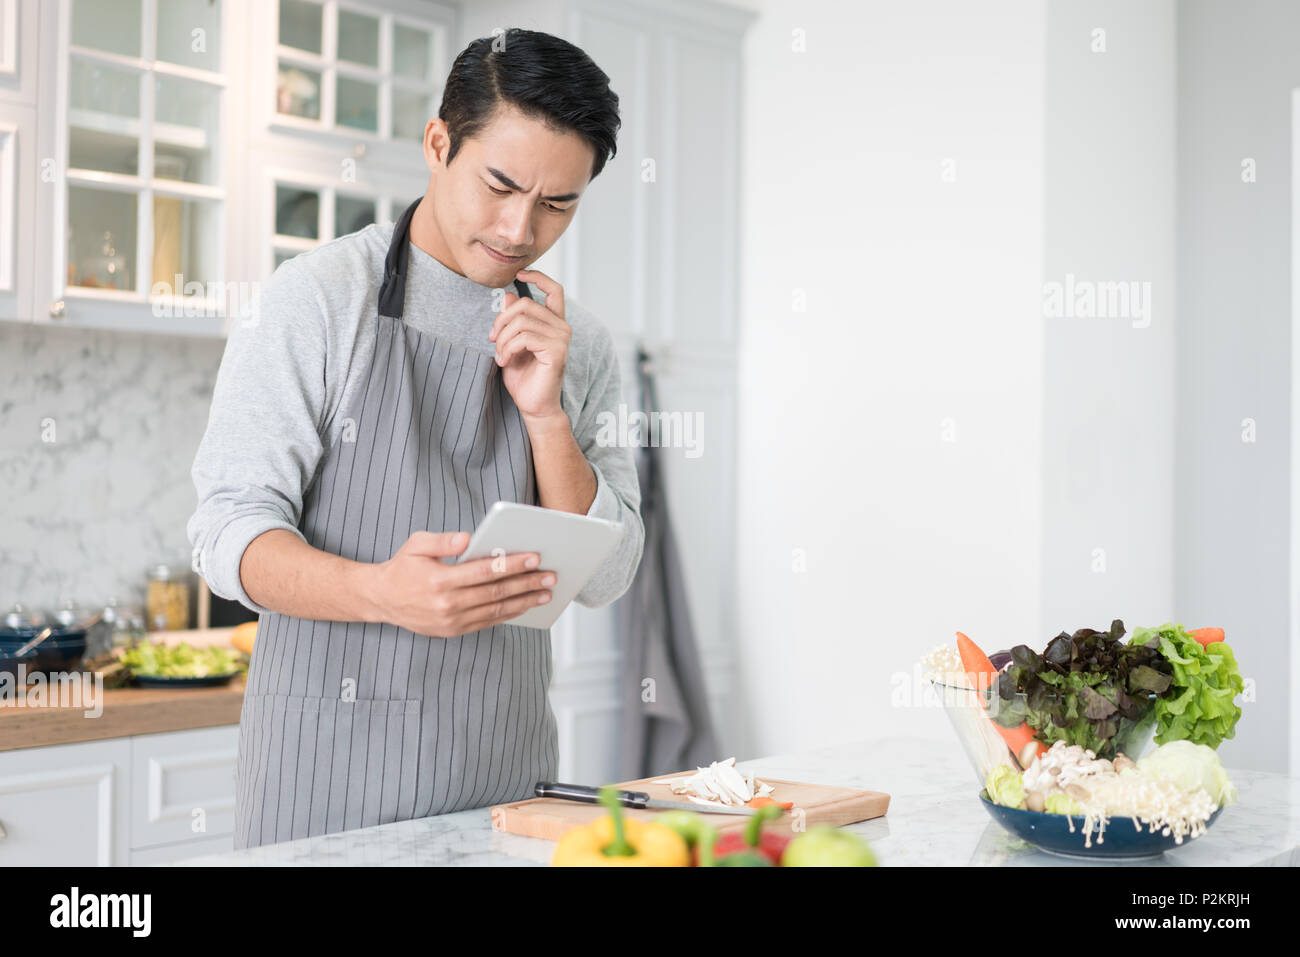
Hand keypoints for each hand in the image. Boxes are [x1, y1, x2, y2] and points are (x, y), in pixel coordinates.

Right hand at [372, 531, 555, 637]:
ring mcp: (452, 621)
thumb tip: (468, 538)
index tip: (534, 557)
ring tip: (545, 593)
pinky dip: (508, 614)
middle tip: (549, 575)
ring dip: (524, 601)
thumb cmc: (402, 568)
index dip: (511, 564)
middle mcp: (447, 604)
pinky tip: (524, 605)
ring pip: (496, 610)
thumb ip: (442, 541)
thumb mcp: (416, 545)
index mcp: (439, 580)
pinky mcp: (454, 630)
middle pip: (495, 592)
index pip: (484, 571)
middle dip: (526, 583)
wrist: (382, 600)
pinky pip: (488, 622)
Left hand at [490, 268, 570, 421]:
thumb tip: (508, 295)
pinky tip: (504, 361)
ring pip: (520, 321)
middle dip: (501, 321)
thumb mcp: (511, 343)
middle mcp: (562, 327)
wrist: (533, 406)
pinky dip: (507, 348)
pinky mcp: (556, 351)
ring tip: (499, 355)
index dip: (537, 277)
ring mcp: (562, 338)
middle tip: (492, 339)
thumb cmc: (524, 377)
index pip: (554, 289)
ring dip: (502, 339)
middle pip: (524, 304)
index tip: (519, 275)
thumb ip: (511, 320)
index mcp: (554, 322)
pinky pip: (524, 337)